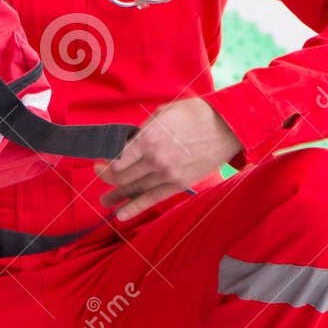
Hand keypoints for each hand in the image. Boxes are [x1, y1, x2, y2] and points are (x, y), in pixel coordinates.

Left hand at [96, 97, 241, 220]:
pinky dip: (135, 208)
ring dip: (117, 196)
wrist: (228, 127)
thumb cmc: (195, 114)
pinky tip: (120, 215)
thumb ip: (143, 129)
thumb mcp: (163, 112)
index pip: (117, 160)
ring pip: (135, 189)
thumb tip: (129, 142)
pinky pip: (152, 199)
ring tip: (105, 200)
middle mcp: (155, 160)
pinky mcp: (179, 184)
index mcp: (149, 139)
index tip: (100, 162)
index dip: (105, 163)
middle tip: (100, 176)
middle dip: (108, 177)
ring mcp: (168, 175)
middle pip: (123, 176)